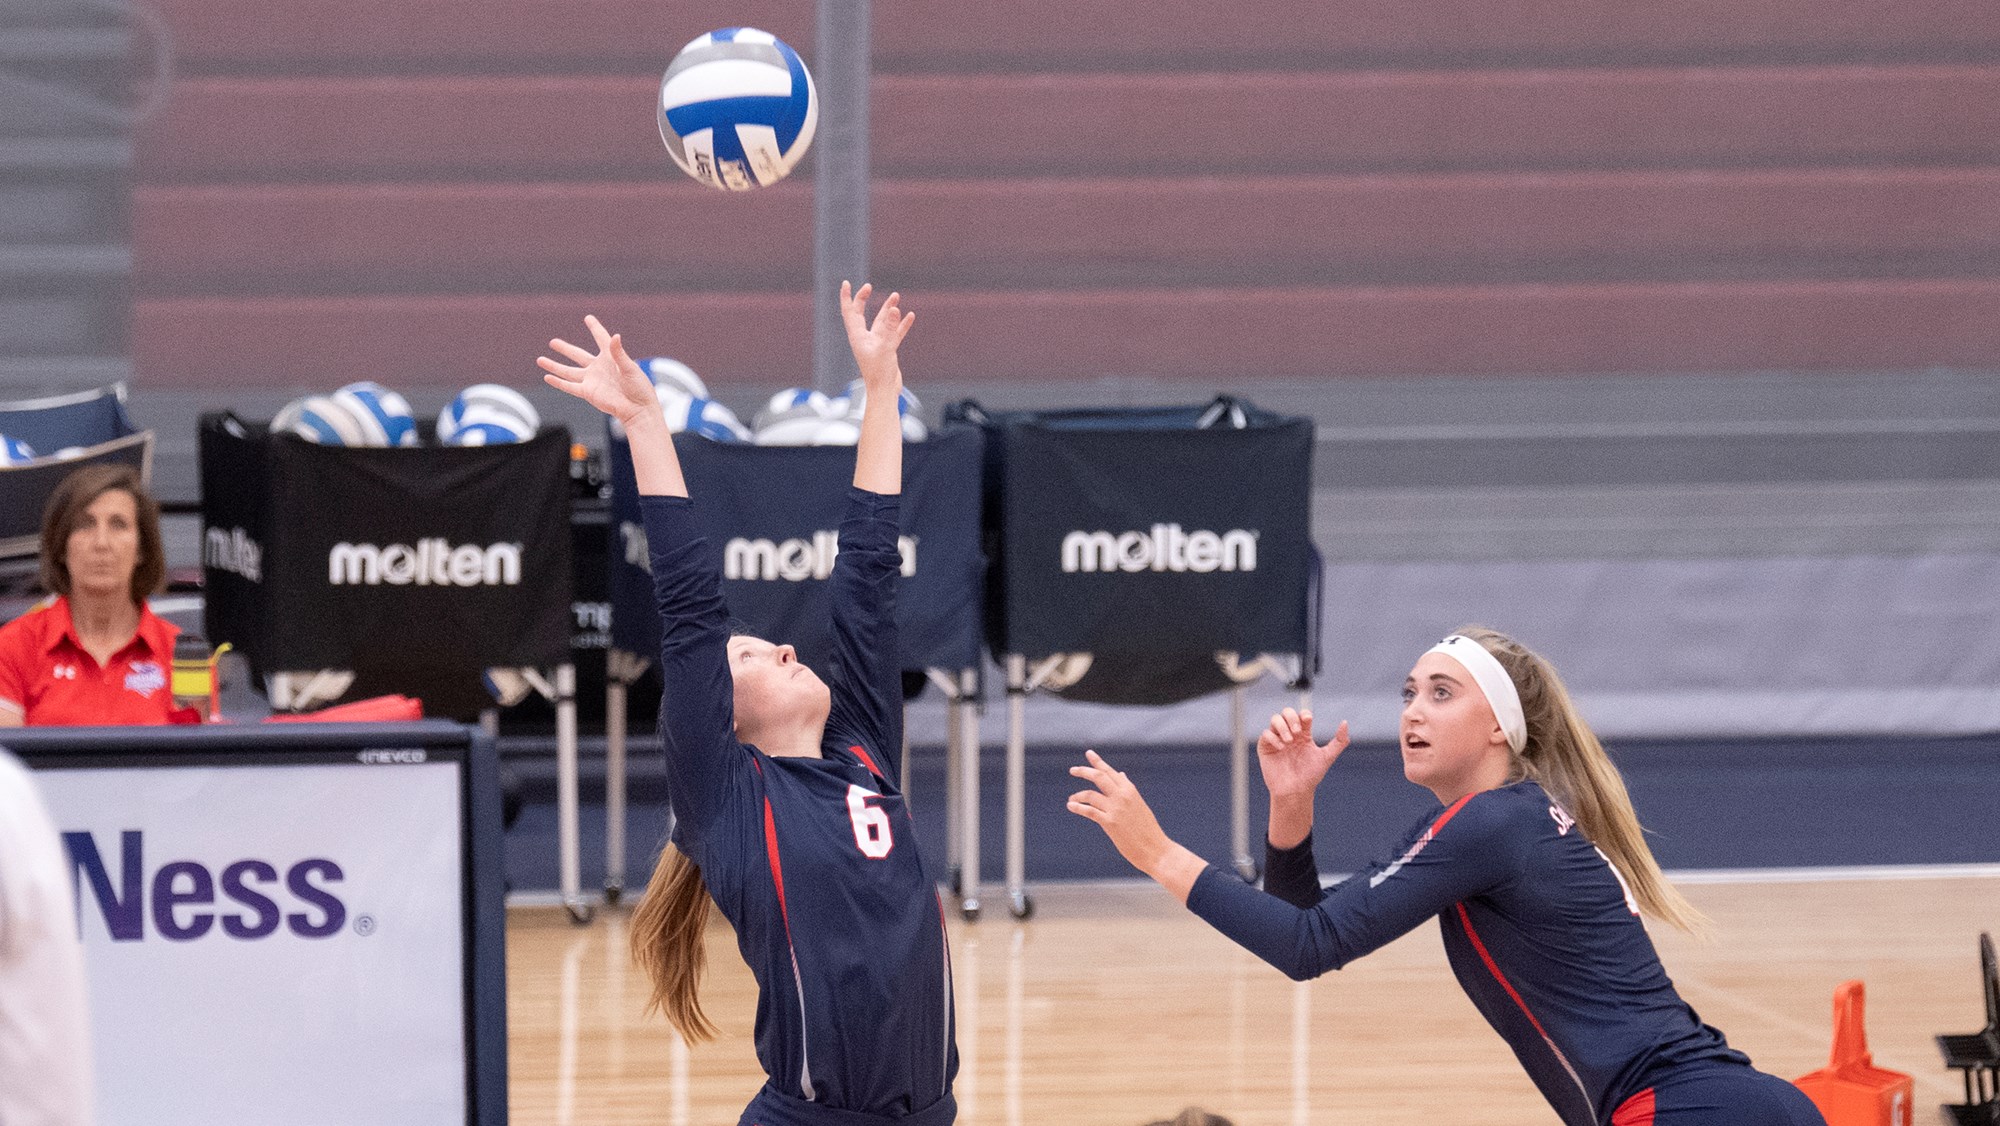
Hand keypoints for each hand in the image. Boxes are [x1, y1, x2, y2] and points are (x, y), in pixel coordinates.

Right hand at [538, 314, 658, 431]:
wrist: (637, 409)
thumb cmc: (639, 388)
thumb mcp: (630, 368)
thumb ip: (619, 353)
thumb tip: (615, 336)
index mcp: (611, 357)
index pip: (601, 338)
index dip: (595, 328)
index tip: (588, 318)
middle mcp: (599, 367)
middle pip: (578, 355)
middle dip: (565, 348)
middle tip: (553, 342)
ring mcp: (592, 380)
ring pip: (568, 371)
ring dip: (554, 366)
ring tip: (540, 359)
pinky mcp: (588, 392)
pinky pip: (570, 386)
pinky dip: (558, 382)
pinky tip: (547, 377)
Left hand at [838, 281, 913, 394]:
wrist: (884, 391)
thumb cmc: (879, 373)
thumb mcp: (886, 347)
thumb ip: (891, 328)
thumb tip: (894, 308)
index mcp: (858, 336)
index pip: (849, 312)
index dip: (846, 297)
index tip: (846, 283)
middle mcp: (865, 338)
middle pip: (861, 313)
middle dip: (864, 299)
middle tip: (868, 286)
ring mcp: (876, 343)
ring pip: (881, 321)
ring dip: (887, 309)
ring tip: (896, 296)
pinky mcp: (887, 349)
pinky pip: (894, 333)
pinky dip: (901, 325)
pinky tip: (909, 316)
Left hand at [1067, 750, 1175, 875]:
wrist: (1156, 850)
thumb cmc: (1148, 830)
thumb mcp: (1139, 804)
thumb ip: (1128, 789)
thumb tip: (1121, 774)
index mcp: (1130, 790)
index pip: (1111, 771)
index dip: (1098, 762)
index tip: (1089, 753)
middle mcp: (1123, 796)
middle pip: (1099, 777)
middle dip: (1084, 771)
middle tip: (1072, 770)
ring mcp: (1116, 809)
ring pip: (1090, 794)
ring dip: (1078, 795)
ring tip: (1071, 799)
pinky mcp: (1110, 823)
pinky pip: (1089, 811)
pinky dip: (1078, 807)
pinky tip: (1070, 806)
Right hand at [1257, 708, 1347, 800]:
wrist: (1295, 791)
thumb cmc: (1311, 776)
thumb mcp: (1327, 757)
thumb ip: (1339, 741)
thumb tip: (1345, 722)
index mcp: (1303, 734)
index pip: (1302, 715)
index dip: (1304, 714)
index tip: (1308, 720)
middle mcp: (1290, 734)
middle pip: (1287, 712)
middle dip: (1292, 717)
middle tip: (1297, 731)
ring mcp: (1277, 740)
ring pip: (1274, 719)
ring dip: (1282, 726)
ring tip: (1289, 741)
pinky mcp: (1266, 748)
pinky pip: (1266, 734)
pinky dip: (1273, 738)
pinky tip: (1281, 748)